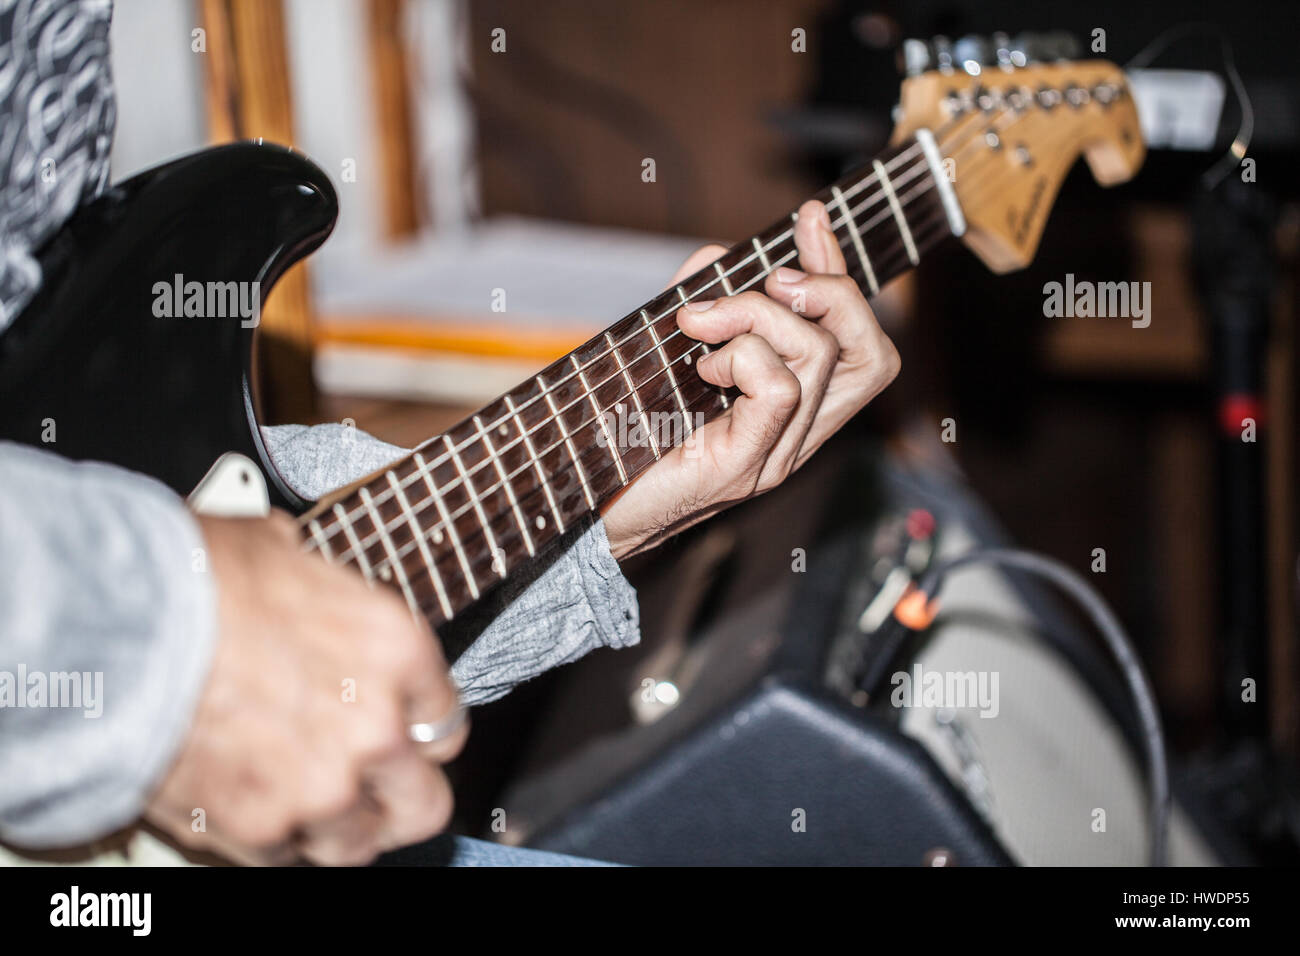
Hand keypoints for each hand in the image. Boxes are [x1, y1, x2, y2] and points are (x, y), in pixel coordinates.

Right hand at [144, 512, 466, 865]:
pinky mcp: (260, 829)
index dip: (416, 731)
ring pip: (357, 845)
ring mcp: (324, 786)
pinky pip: (285, 859)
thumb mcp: (281, 552)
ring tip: (299, 799)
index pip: (444, 723)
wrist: (114, 624)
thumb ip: (321, 594)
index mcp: (397, 651)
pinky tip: (248, 803)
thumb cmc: (192, 579)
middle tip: (367, 788)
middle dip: (397, 798)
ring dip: (333, 827)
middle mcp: (377, 726)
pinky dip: (269, 840)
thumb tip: (306, 586)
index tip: (398, 735)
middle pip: (423, 802)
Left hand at [602, 199, 899, 558]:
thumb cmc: (619, 436)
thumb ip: (699, 302)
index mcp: (790, 412)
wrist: (584, 513)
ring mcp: (775, 456)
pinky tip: (700, 367)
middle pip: (870, 353)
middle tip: (771, 280)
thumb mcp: (666, 350)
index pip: (856, 342)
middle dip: (832, 291)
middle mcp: (796, 437)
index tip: (808, 220)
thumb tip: (719, 256)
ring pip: (819, 358)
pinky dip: (741, 356)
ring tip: (702, 327)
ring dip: (758, 317)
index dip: (839, 272)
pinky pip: (780, 389)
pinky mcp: (744, 466)